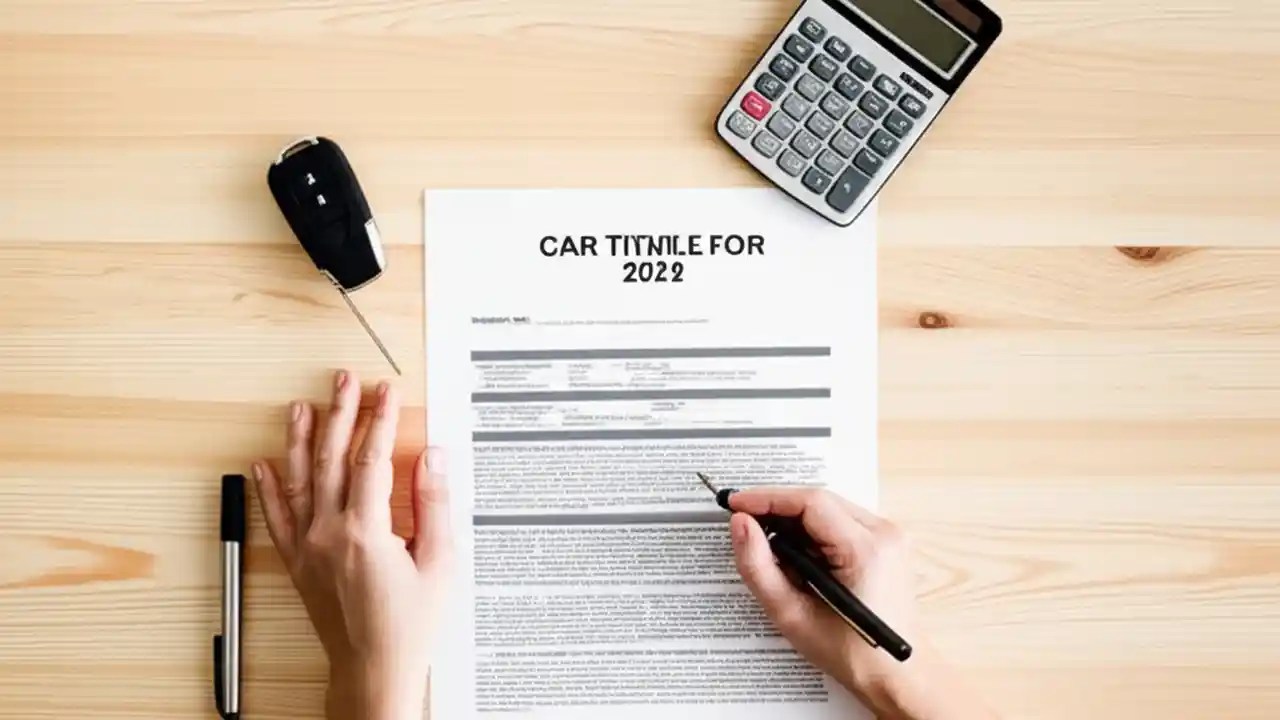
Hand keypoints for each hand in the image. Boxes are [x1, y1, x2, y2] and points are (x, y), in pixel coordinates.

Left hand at [252, 369, 451, 719]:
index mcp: (365, 531)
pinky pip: (277, 518)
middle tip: (345, 381)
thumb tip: (432, 459)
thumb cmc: (408, 625)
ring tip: (303, 407)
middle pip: (333, 459)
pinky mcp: (297, 563)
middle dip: (341, 413)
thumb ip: (435, 505)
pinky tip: (265, 464)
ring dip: (301, 440)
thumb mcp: (439, 562)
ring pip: (300, 480)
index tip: (386, 392)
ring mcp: (308, 548)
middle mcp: (329, 534)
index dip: (380, 419)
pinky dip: (269, 488)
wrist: (374, 668)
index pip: (372, 459)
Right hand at [728, 488, 995, 719]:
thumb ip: (759, 566)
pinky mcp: (886, 542)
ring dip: (796, 522)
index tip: (736, 503)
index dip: (767, 498)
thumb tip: (740, 525)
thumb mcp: (792, 615)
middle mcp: (884, 534)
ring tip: (773, 551)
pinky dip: (813, 532)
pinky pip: (841, 521)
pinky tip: (799, 557)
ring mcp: (890, 536)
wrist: (896, 674)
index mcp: (866, 550)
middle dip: (778, 509)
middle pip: (819, 500)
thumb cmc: (851, 653)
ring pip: (829, 509)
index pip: (810, 502)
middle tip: (746, 526)